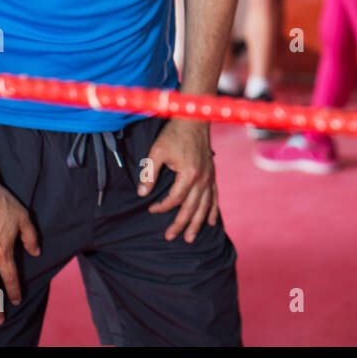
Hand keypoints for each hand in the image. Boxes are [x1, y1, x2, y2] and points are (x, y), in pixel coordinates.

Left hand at [139, 118, 219, 241]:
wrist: (194, 119)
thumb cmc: (174, 134)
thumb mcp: (157, 151)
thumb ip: (149, 174)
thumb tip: (142, 193)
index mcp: (189, 174)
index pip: (174, 199)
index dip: (162, 207)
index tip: (151, 208)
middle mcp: (203, 178)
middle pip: (191, 208)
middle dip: (181, 224)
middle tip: (170, 237)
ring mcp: (210, 177)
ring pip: (205, 206)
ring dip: (197, 223)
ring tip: (190, 238)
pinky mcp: (212, 174)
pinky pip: (215, 196)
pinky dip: (213, 210)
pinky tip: (210, 221)